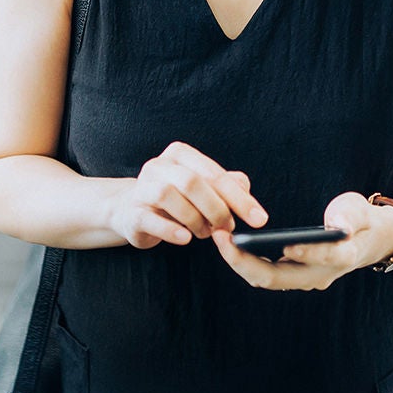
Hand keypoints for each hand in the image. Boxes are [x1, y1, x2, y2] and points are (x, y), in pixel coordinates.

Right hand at [106, 142, 266, 248]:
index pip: (214, 174)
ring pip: (170, 197)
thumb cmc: (176, 199)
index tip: (259, 219)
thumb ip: (228, 186)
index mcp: (181, 155)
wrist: (132, 211)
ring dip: (195, 220)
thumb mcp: (204, 188)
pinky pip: (150, 219)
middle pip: (192, 182)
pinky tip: (185, 238)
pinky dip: (171, 230)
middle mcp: (159, 166)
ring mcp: (142, 188)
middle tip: (229, 228)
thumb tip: (246, 191)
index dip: (239, 198)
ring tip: (205, 233)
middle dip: (217, 208)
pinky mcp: (132, 213)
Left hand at [213, 192, 392, 290]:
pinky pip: (264, 274)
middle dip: (248, 262)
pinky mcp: (291, 276)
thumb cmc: (360, 219)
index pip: (325, 258)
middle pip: (281, 278)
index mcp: (343, 257)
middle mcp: (320, 275)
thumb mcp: (359, 209)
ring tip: (218, 237)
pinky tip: (227, 242)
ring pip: (267, 279)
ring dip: (240, 262)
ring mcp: (304, 279)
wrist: (365, 239)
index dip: (307, 252)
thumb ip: (351, 216)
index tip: (287, 243)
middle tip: (224, 238)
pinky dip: (244, 261)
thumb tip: (340, 226)